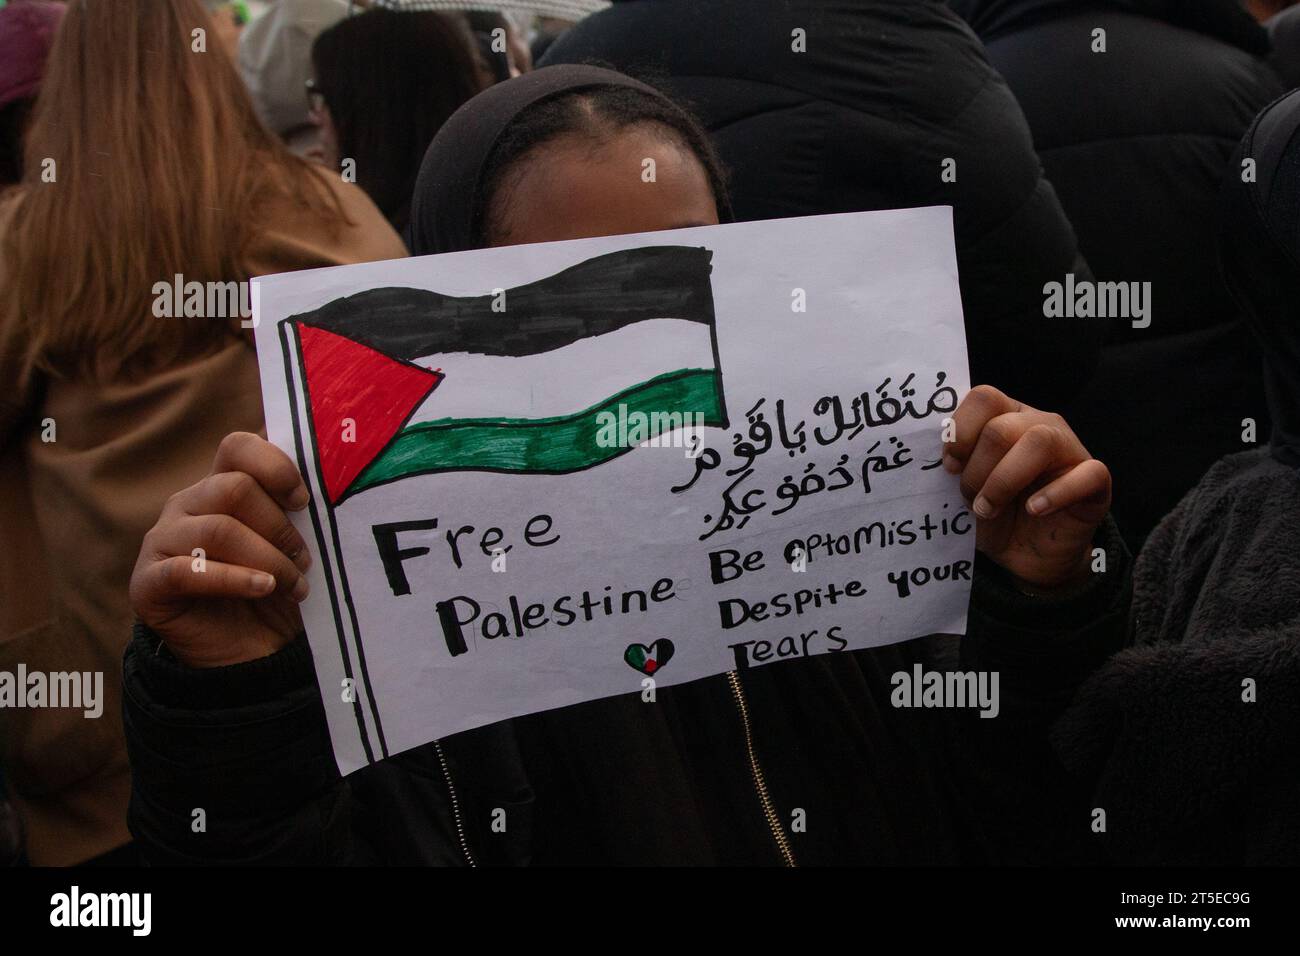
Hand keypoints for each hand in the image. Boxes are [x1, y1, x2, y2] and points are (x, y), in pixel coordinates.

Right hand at [129, 433, 311, 667]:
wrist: (251, 653)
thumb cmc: (275, 589)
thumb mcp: (291, 544)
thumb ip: (295, 507)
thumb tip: (329, 471)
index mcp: (220, 484)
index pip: (238, 447)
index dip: (275, 466)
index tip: (303, 500)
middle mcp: (186, 504)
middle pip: (234, 488)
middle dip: (279, 527)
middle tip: (304, 560)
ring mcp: (161, 540)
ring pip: (218, 529)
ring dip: (267, 559)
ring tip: (293, 586)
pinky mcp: (148, 582)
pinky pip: (187, 571)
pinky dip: (234, 579)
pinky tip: (262, 588)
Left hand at [942, 386, 1110, 591]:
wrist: (1028, 555)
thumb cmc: (996, 512)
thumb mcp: (967, 486)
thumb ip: (956, 463)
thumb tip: (942, 453)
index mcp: (1007, 416)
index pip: (984, 398)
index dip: (960, 432)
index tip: (949, 466)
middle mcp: (1041, 424)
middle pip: (1002, 427)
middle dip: (977, 470)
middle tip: (972, 500)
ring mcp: (1071, 449)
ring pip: (1040, 441)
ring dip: (1005, 481)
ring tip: (990, 509)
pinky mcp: (1096, 480)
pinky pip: (1087, 474)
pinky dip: (1054, 495)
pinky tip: (1034, 510)